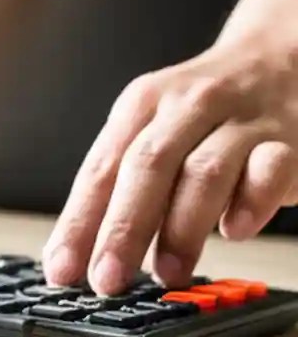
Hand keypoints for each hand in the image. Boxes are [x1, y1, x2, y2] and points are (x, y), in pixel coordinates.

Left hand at [43, 38, 297, 294]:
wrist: (284, 57)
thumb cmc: (205, 112)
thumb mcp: (154, 130)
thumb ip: (122, 187)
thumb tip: (81, 257)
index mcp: (142, 106)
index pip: (100, 170)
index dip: (78, 224)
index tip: (61, 270)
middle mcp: (189, 106)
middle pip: (148, 166)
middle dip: (123, 229)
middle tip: (108, 280)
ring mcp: (243, 120)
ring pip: (205, 171)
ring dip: (182, 228)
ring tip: (166, 274)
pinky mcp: (289, 139)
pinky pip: (270, 169)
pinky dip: (251, 202)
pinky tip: (234, 231)